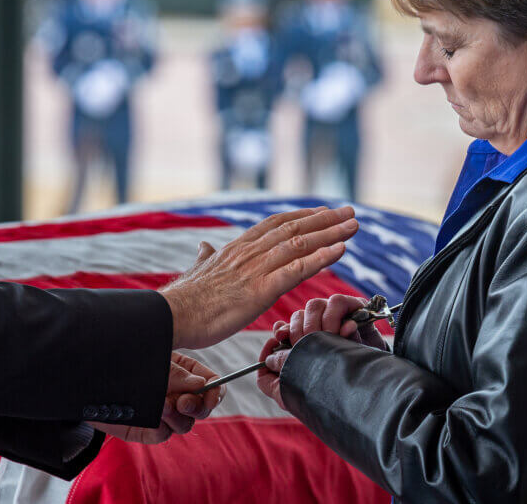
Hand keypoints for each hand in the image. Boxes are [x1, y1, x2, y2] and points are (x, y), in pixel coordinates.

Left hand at [90, 353, 221, 443]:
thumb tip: (200, 384)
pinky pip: (162, 435)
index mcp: (184, 372)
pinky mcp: (146, 429)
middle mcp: (176, 393)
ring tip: (161, 406)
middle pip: (202, 408)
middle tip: (182, 401)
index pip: (212, 384)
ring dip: (176, 417)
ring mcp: (162, 413)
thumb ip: (175, 373)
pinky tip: (151, 418)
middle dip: (196, 407)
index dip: (215, 391)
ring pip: (184, 424)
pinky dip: (160, 428)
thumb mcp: (153, 359)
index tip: (209, 394)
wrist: (88, 377)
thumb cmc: (123, 360)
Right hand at [160, 206, 357, 349]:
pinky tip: (340, 251)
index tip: (322, 211)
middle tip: (349, 212)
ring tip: (353, 226)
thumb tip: (203, 247)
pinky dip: (321, 258)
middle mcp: (249, 252)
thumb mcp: (197, 271)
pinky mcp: (260, 289)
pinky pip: (297, 269)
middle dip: (324, 219)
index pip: (274, 224)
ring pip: (300, 244)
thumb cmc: (184, 299)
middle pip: (294, 228)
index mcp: (236, 248)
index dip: (301, 216)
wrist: (173, 314)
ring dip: (330, 233)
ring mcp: (256, 269)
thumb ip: (205, 258)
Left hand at [255, 295, 389, 408]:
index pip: (285, 329)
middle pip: (297, 316)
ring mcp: (337, 318)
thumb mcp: (308, 385)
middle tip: (307, 346)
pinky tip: (343, 332)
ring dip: (317, 324)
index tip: (279, 340)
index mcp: (307, 344)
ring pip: (314, 305)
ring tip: (328, 341)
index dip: (281, 332)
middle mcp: (321, 329)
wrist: (381, 387)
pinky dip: (335, 316)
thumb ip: (284, 373)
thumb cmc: (344, 387)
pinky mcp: (355, 310)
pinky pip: (336, 301)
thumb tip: (271, 353)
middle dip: (299, 332)